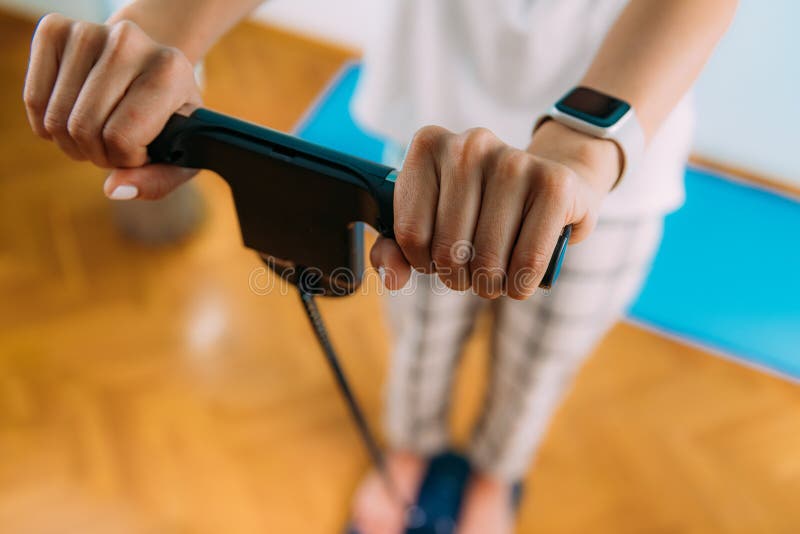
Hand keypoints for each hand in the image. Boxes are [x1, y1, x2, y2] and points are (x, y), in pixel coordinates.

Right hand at [23, 13, 201, 199]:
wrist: (152, 68)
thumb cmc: (170, 119)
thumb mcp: (181, 155)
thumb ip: (158, 181)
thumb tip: (114, 189)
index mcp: (169, 70)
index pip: (122, 137)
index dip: (127, 159)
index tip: (142, 151)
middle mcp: (129, 41)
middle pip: (84, 128)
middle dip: (98, 153)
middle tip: (117, 144)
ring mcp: (89, 31)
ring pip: (56, 118)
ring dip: (74, 142)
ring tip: (99, 130)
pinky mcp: (54, 30)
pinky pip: (34, 100)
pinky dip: (48, 124)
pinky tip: (74, 115)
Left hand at [370, 121, 620, 298]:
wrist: (549, 184)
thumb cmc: (479, 208)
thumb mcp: (429, 220)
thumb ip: (395, 249)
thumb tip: (391, 277)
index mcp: (429, 145)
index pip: (410, 234)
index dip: (421, 262)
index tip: (434, 257)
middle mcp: (470, 145)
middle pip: (449, 249)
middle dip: (457, 278)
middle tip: (469, 273)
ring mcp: (515, 160)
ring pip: (487, 259)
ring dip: (488, 286)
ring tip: (493, 276)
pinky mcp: (554, 184)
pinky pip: (527, 260)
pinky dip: (520, 285)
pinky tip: (519, 280)